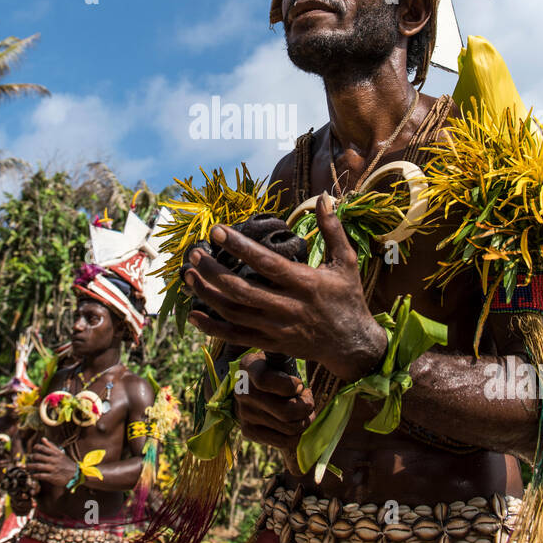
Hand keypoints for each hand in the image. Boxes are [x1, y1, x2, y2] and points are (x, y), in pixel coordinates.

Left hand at [27, 437, 77, 488]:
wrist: (74, 474)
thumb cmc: (65, 463)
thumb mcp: (60, 453)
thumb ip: (50, 446)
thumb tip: (43, 438)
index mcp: (55, 454)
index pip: (43, 448)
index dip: (37, 447)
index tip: (34, 448)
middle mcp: (53, 460)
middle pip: (38, 457)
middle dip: (32, 457)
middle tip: (29, 458)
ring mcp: (52, 469)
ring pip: (38, 466)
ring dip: (30, 466)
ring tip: (25, 467)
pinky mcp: (52, 477)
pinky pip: (41, 475)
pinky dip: (35, 475)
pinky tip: (32, 475)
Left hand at [186, 193, 386, 381]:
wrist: (353, 345)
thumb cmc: (348, 298)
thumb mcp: (347, 261)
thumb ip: (332, 229)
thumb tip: (323, 197)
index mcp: (305, 284)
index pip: (266, 263)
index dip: (239, 247)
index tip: (217, 231)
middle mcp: (287, 307)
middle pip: (242, 289)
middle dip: (214, 271)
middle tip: (195, 253)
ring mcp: (277, 328)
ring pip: (234, 312)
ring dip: (208, 294)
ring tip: (189, 275)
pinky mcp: (271, 343)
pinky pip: (237, 336)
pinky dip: (213, 327)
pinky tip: (194, 315)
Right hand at [233, 352, 315, 452]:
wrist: (258, 387)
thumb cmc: (278, 369)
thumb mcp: (280, 356)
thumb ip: (287, 351)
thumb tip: (300, 339)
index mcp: (248, 367)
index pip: (265, 381)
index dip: (290, 386)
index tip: (300, 384)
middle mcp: (241, 391)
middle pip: (285, 411)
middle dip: (307, 406)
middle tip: (309, 398)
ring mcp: (243, 414)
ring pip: (289, 427)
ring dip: (306, 420)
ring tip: (305, 409)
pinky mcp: (248, 432)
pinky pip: (284, 441)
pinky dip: (297, 435)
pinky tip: (296, 421)